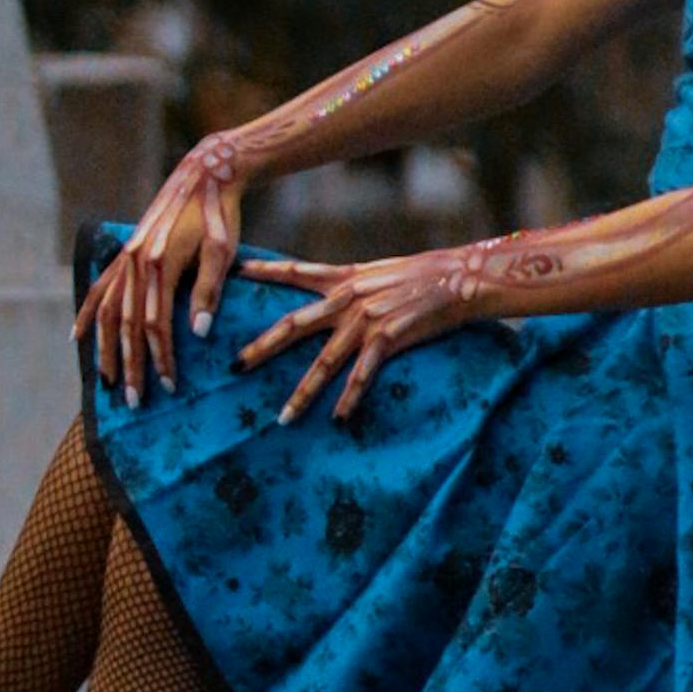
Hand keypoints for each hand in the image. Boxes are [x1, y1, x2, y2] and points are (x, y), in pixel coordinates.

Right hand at [74, 134, 258, 405]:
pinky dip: (87, 314)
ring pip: (108, 312)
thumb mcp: (222, 253)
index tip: (169, 386)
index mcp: (160, 264)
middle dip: (130, 365)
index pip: (156, 324)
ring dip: (106, 349)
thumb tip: (196, 334)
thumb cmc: (220, 215)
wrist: (204, 174)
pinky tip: (76, 338)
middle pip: (127, 325)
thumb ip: (207, 292)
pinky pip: (100, 289)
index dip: (161, 357)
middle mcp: (136, 262)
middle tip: (134, 402)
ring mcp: (126, 258)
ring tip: (106, 382)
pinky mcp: (125, 254)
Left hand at [233, 244, 489, 424]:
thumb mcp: (378, 274)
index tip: (235, 271)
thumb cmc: (423, 276)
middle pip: (294, 326)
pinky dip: (349, 398)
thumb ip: (352, 286)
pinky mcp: (388, 339)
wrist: (458, 278)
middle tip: (234, 367)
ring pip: (324, 362)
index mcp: (344, 279)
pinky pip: (362, 375)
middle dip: (261, 348)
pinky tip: (337, 419)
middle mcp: (347, 299)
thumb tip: (332, 297)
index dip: (265, 272)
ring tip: (283, 418)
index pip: (296, 272)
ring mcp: (366, 320)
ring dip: (302, 393)